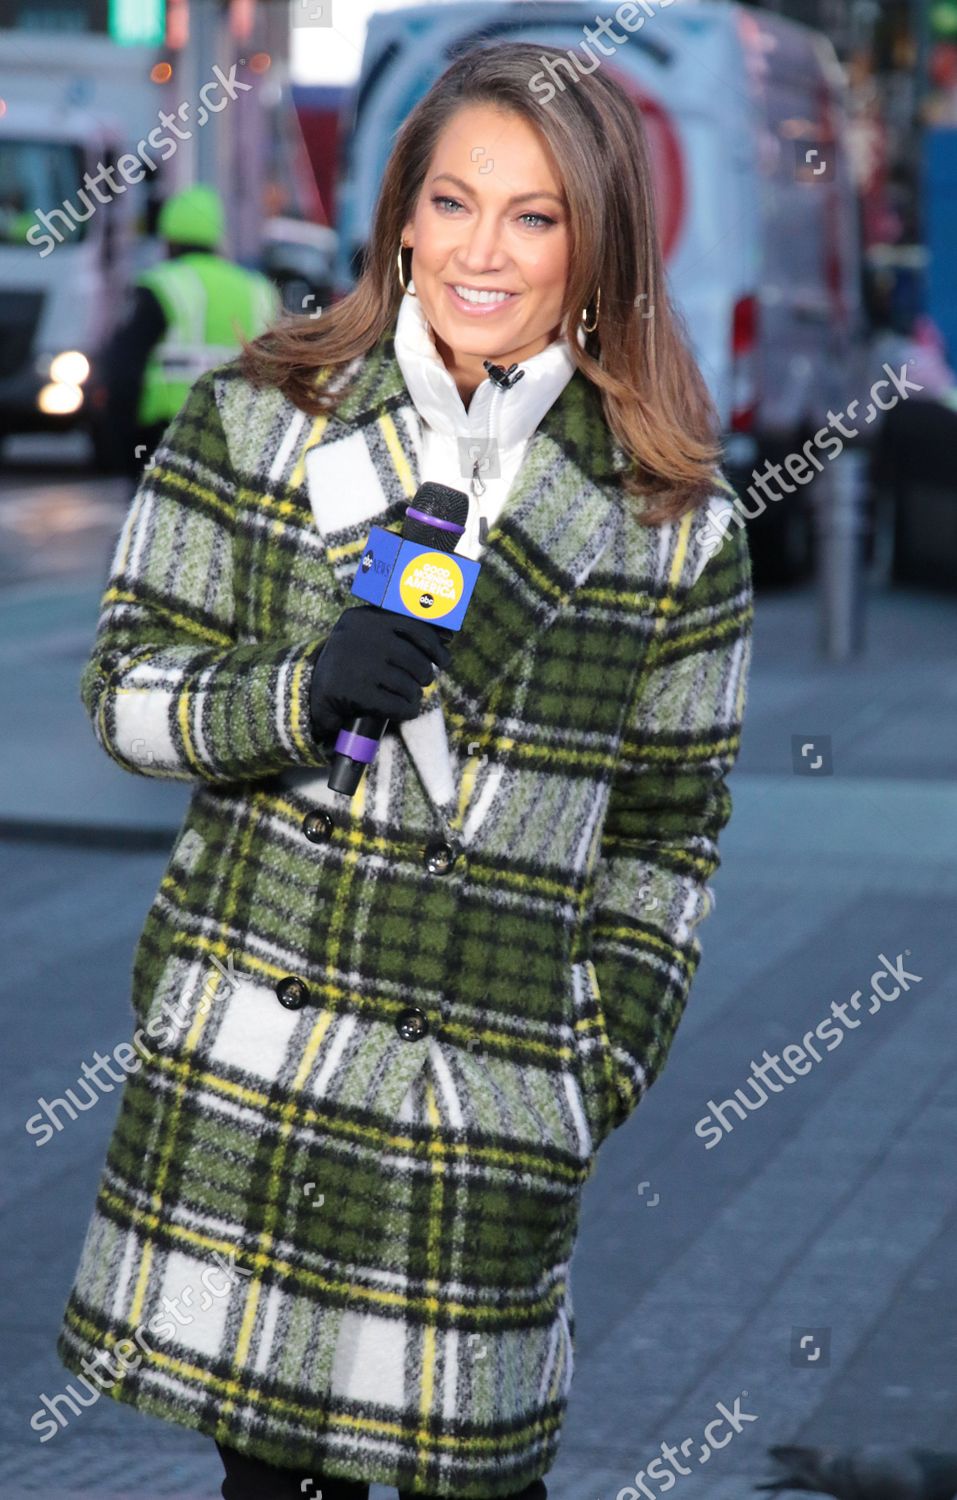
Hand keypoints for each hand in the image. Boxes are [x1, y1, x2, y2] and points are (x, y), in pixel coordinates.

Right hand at [309, 604, 451, 739]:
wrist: (314, 690)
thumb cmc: (353, 661)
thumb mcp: (370, 636)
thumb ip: (404, 630)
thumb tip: (447, 635)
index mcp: (366, 617)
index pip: (414, 626)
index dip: (435, 645)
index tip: (444, 659)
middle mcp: (362, 637)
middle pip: (415, 659)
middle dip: (424, 674)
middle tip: (423, 680)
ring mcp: (358, 665)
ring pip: (408, 684)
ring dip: (414, 694)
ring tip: (410, 695)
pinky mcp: (354, 692)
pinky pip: (396, 705)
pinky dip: (407, 710)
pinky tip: (406, 710)